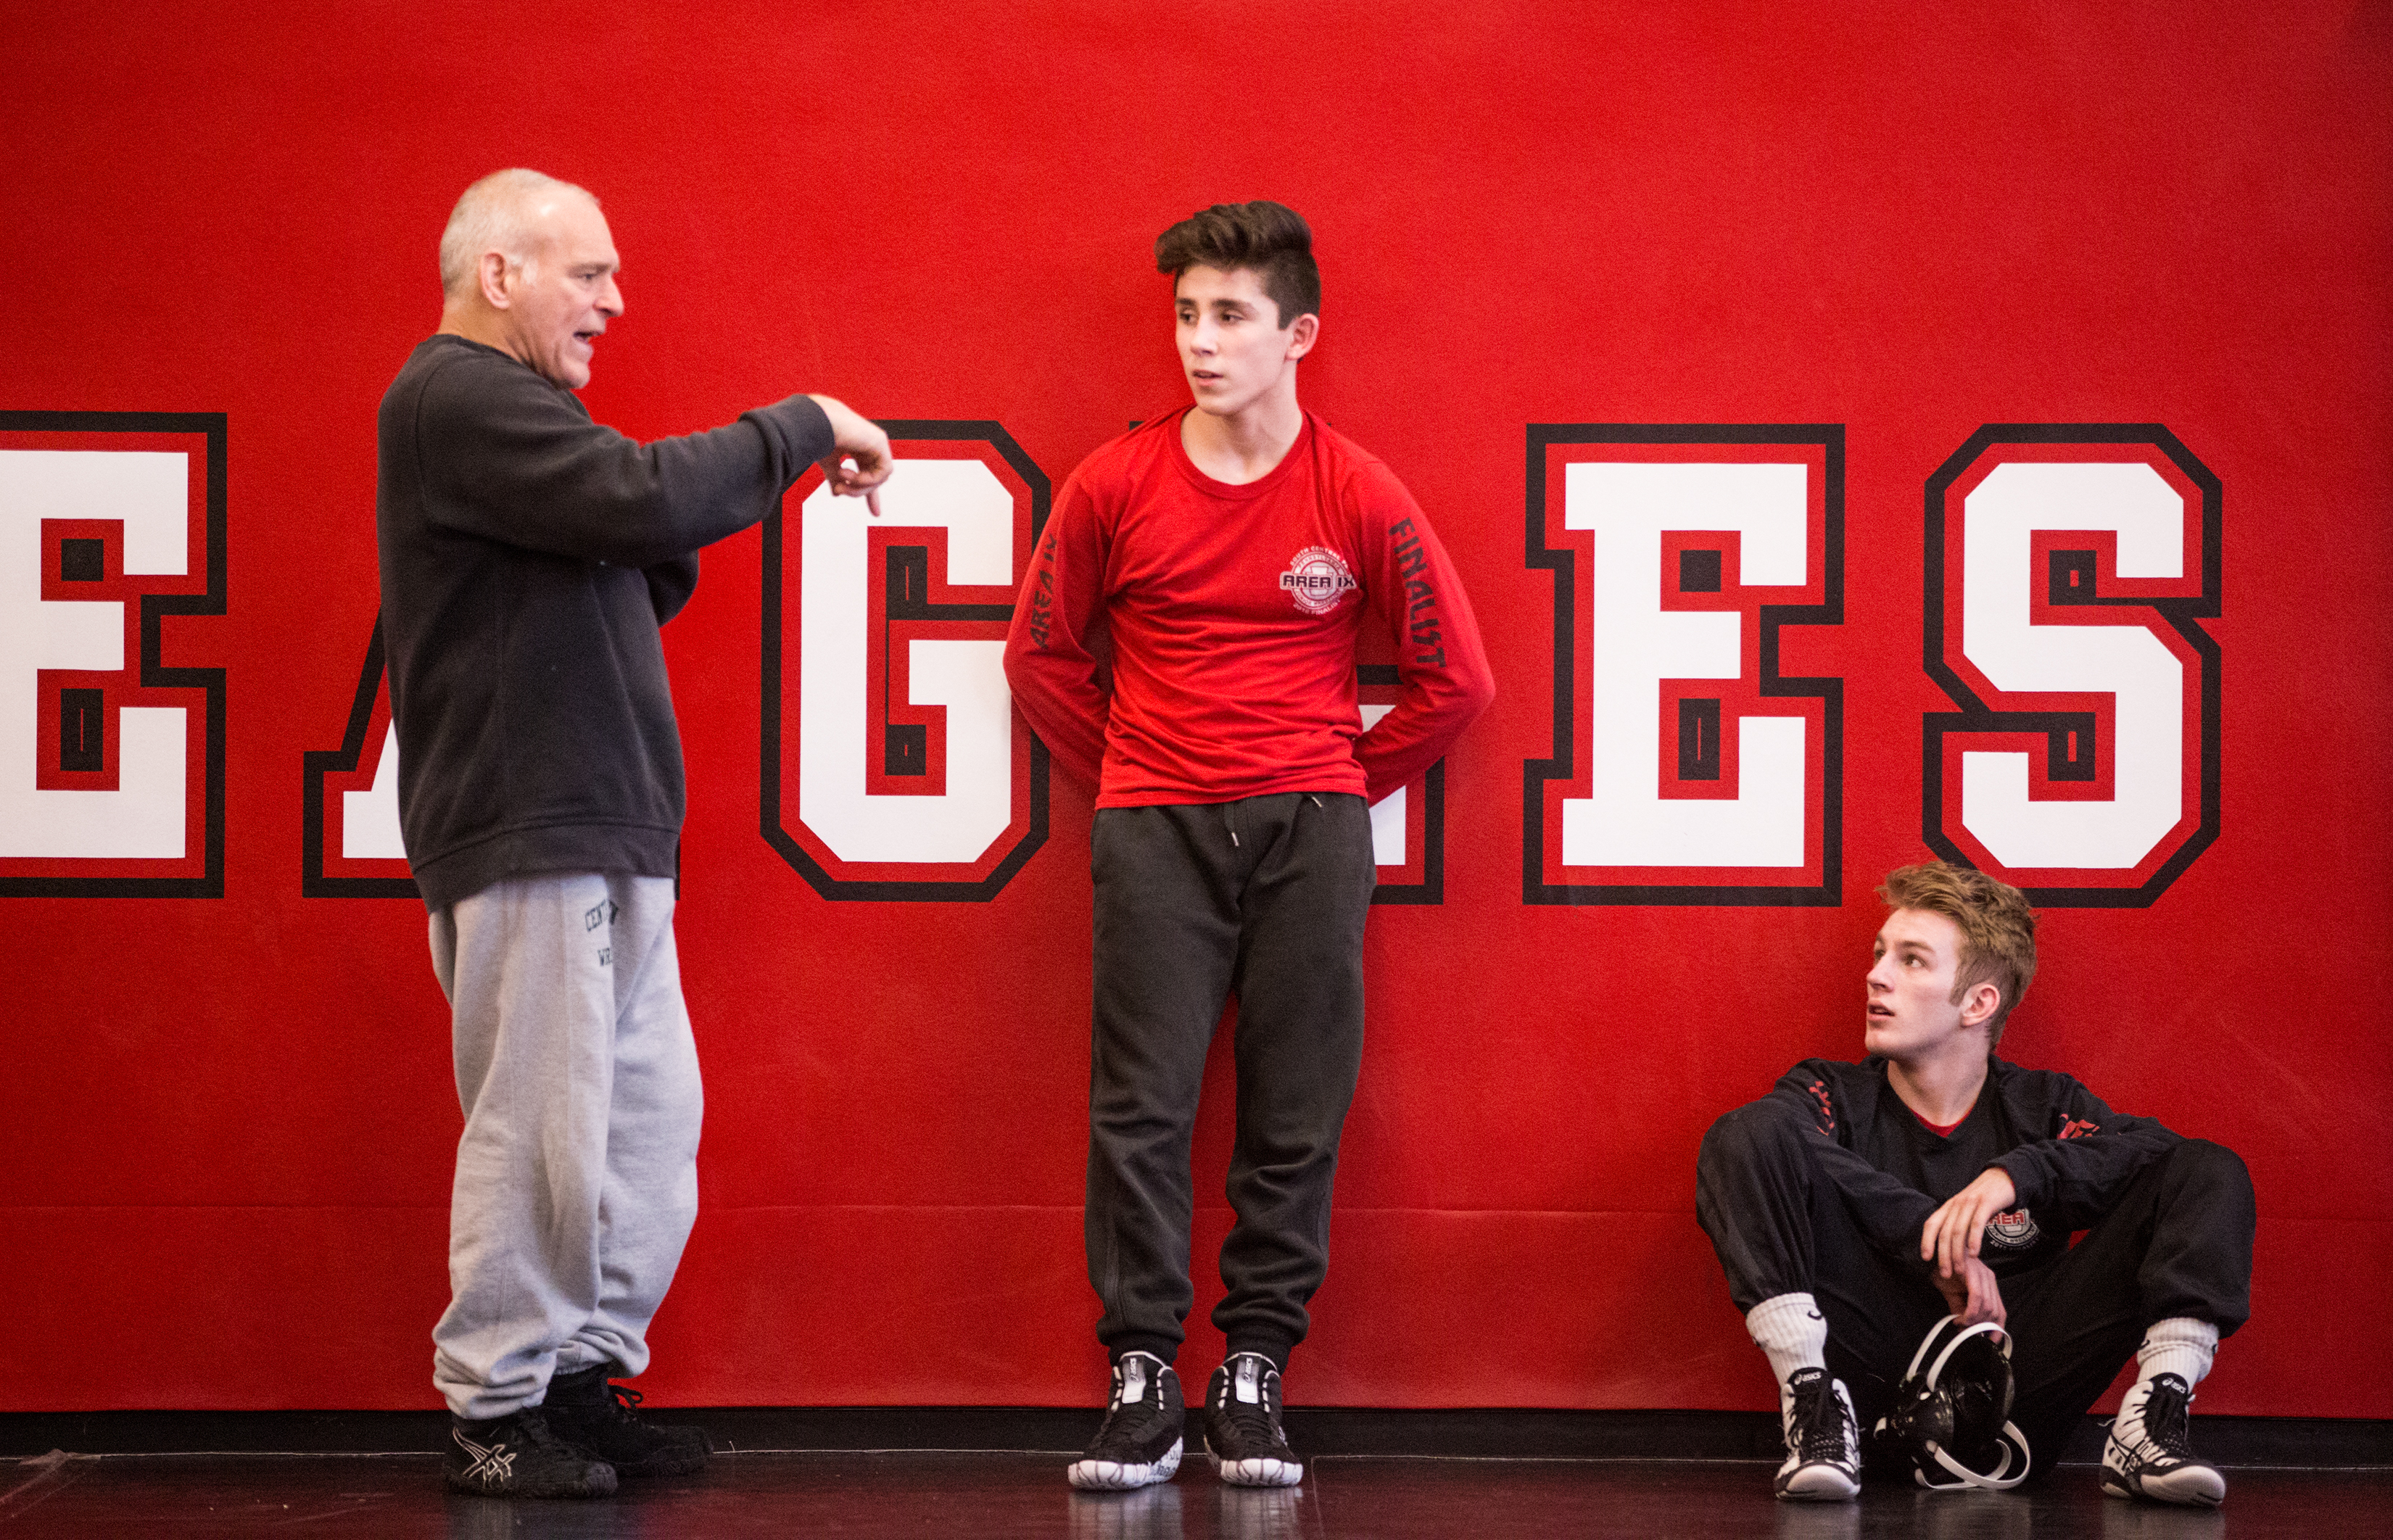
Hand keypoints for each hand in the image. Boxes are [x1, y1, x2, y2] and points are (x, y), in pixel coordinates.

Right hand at [807, 394, 893, 515]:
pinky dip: (868, 479)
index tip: (876, 513)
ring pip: (881, 478)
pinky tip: (851, 474)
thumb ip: (835, 478)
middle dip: (859, 492)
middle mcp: (870, 446)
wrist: (817, 422)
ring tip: (840, 480)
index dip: (870, 494)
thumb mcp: (828, 463)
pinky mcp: (881, 441)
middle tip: (838, 490)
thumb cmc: (819, 437)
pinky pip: (884, 471)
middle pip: (875, 479)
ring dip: (860, 486)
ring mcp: (877, 443)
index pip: (869, 475)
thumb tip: (837, 494)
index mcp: (858, 449)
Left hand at [1921, 1166, 2016, 1281]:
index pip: (1931, 1224)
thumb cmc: (1985, 1198)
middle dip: (1943, 1255)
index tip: (1925, 1258)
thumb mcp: (1967, 1210)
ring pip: (1958, 1231)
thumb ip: (1959, 1224)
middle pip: (1944, 1232)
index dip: (1926, 1241)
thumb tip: (1951, 1247)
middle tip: (1945, 1273)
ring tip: (1959, 1270)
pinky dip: (1973, 1240)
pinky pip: (1976, 1224)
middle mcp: (1956, 1204)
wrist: (2003, 1178)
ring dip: (1957, 1253)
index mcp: (1949, 1206)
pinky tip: (1974, 1254)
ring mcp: (1970, 1203)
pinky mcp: (1985, 1203)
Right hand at [1931, 1253, 2008, 1330]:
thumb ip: (1962, 1310)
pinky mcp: (1974, 1272)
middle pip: (1995, 1311)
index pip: (2000, 1311)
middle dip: (1981, 1325)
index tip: (1990, 1341)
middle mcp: (1989, 1277)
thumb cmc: (1941, 1272)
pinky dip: (1970, 1312)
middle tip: (1966, 1330)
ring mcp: (1983, 1274)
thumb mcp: (1954, 1295)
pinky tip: (1960, 1317)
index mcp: (1988, 1283)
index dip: (1997, 1328)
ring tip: (1960, 1323)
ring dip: (1974, 1320)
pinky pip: (1977, 1299)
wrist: (1930, 1256)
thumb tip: (1966, 1329)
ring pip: (1988, 1306)